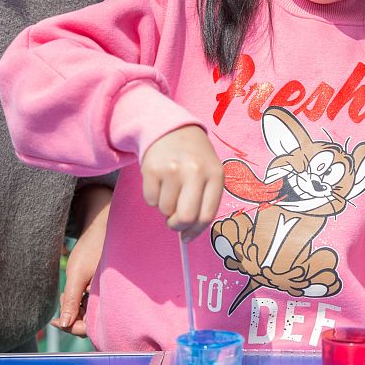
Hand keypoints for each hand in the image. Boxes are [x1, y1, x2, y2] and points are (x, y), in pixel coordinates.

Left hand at [53, 186, 110, 334]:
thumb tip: (64, 324)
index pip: (89, 327)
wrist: (101, 227)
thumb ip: (71, 301)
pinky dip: (78, 300)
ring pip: (88, 312)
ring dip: (73, 307)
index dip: (71, 327)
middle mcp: (109, 298)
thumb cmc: (91, 249)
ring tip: (64, 293)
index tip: (55, 321)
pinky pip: (90, 302)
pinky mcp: (102, 288)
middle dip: (71, 316)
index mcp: (108, 298)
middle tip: (60, 303)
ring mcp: (106, 294)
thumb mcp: (77, 275)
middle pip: (89, 322)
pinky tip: (70, 291)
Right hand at [141, 125, 223, 241]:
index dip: (196, 231)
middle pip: (186, 217)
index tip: (187, 236)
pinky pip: (150, 200)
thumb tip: (188, 233)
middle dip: (177, 225)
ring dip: (165, 207)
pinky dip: (153, 197)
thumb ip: (204, 200)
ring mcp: (172, 170)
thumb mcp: (209, 173)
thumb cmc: (194, 157)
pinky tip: (160, 182)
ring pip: (165, 210)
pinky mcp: (151, 169)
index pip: (207, 215)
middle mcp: (195, 172)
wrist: (171, 128)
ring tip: (169, 188)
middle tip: (174, 220)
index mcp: (215, 175)